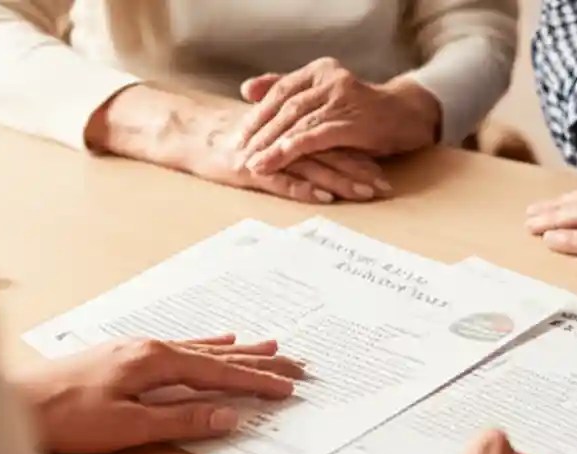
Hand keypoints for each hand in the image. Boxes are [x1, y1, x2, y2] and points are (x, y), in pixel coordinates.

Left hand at [16, 335, 301, 453]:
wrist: (13, 404)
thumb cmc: (66, 419)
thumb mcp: (127, 427)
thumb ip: (181, 420)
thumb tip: (229, 416)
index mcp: (154, 362)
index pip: (218, 372)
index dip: (256, 381)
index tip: (290, 386)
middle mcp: (149, 347)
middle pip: (216, 354)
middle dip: (258, 361)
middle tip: (296, 362)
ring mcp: (135, 348)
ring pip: (199, 347)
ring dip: (237, 350)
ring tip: (269, 344)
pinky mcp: (123, 355)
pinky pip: (179, 346)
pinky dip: (205, 345)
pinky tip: (214, 341)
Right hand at [86, 85, 388, 202]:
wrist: (192, 135)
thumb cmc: (232, 141)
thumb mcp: (268, 140)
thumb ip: (295, 147)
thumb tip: (326, 165)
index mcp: (292, 134)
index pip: (333, 144)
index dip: (360, 157)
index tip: (384, 171)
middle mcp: (285, 143)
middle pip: (330, 156)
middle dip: (360, 172)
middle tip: (384, 187)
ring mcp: (270, 157)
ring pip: (313, 168)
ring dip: (342, 181)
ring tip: (365, 193)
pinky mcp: (252, 171)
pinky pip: (283, 181)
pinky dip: (305, 188)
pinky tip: (325, 197)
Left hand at [237, 58, 440, 174]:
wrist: (408, 117)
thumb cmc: (364, 112)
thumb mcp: (325, 97)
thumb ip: (289, 92)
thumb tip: (246, 89)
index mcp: (319, 71)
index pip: (279, 91)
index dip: (257, 114)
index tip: (238, 136)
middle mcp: (329, 80)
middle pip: (285, 108)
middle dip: (260, 133)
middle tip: (239, 154)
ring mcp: (342, 99)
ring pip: (297, 123)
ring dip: (272, 146)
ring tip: (254, 164)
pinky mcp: (353, 122)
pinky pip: (317, 136)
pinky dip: (295, 148)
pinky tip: (278, 159)